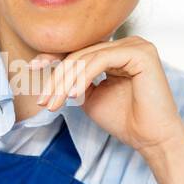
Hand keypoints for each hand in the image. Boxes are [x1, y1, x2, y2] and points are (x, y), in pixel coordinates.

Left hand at [31, 35, 183, 159]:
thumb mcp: (91, 97)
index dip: (55, 58)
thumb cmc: (125, 121)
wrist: (151, 140)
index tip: (32, 68)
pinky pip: (102, 59)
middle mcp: (128, 44)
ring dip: (66, 81)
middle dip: (57, 78)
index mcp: (118, 52)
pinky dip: (83, 76)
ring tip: (54, 103)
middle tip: (44, 101)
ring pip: (88, 57)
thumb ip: (76, 81)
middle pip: (81, 54)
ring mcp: (136, 45)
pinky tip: (72, 95)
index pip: (81, 50)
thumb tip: (54, 71)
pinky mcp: (142, 53)